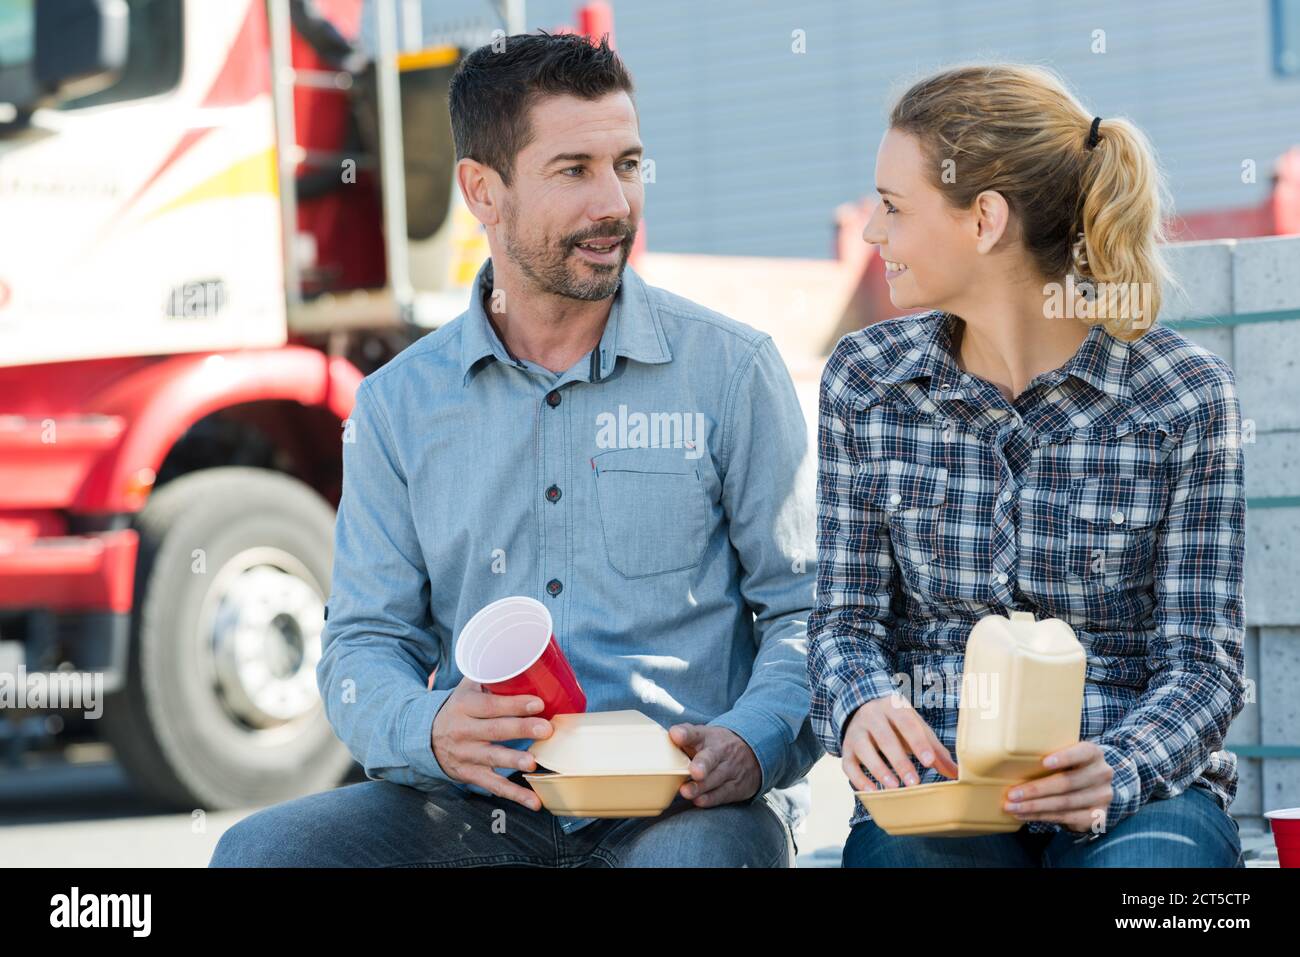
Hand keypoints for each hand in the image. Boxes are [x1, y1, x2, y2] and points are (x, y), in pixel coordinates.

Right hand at [431, 677, 551, 810]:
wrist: (424, 738)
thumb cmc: (457, 708)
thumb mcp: (465, 689)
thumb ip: (489, 676)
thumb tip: (525, 661)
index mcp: (464, 706)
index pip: (490, 705)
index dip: (514, 704)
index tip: (538, 703)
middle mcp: (463, 731)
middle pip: (494, 730)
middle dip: (521, 729)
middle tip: (546, 729)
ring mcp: (466, 755)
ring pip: (492, 759)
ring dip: (514, 761)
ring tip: (534, 764)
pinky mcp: (470, 775)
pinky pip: (494, 786)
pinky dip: (514, 795)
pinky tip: (534, 801)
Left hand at [668, 724, 761, 807]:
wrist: (753, 751)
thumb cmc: (715, 746)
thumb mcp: (702, 736)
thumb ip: (682, 740)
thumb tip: (656, 746)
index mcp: (707, 737)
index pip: (695, 733)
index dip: (685, 734)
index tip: (676, 735)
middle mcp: (720, 751)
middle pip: (710, 757)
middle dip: (702, 764)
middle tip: (693, 771)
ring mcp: (730, 769)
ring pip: (715, 779)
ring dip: (700, 787)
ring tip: (686, 792)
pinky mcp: (736, 786)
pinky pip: (723, 794)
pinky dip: (710, 798)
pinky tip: (699, 801)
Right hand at [841, 692, 958, 790]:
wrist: (862, 708)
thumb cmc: (897, 724)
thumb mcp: (917, 729)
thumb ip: (935, 750)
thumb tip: (957, 773)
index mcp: (894, 707)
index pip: (907, 723)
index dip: (918, 743)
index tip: (929, 762)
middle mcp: (872, 716)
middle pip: (884, 737)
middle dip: (899, 761)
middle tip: (914, 782)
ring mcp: (856, 731)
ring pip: (863, 749)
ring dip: (878, 769)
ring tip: (893, 787)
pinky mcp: (846, 748)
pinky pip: (848, 764)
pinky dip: (858, 779)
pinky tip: (871, 791)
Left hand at [1003, 741, 1112, 832]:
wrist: (1095, 787)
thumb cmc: (1070, 765)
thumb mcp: (1066, 753)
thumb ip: (1049, 750)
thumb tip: (1010, 753)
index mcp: (1094, 753)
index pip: (1082, 752)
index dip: (1064, 757)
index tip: (1044, 762)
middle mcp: (1102, 774)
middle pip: (1067, 783)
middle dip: (1036, 790)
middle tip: (1012, 794)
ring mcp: (1102, 797)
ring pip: (1064, 803)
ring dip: (1034, 807)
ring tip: (1012, 807)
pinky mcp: (1097, 816)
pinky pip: (1065, 817)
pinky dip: (1041, 816)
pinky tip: (1024, 815)